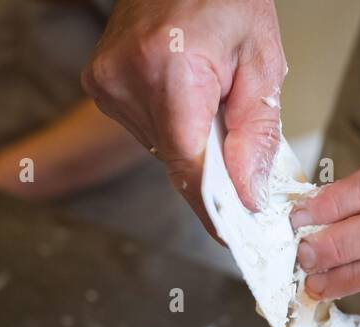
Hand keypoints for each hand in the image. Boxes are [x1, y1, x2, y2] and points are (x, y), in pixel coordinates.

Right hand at [81, 0, 284, 225]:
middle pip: (177, 160)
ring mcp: (106, 83)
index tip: (234, 233)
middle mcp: (126, 80)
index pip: (189, 167)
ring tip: (206, 91)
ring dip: (191, 138)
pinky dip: (171, 122)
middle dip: (213, 161)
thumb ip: (255, 134)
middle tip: (235, 128)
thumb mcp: (261, 60)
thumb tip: (249, 193)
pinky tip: (183, 89)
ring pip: (160, 148)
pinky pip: (144, 128)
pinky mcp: (98, 85)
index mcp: (168, 69)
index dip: (215, 208)